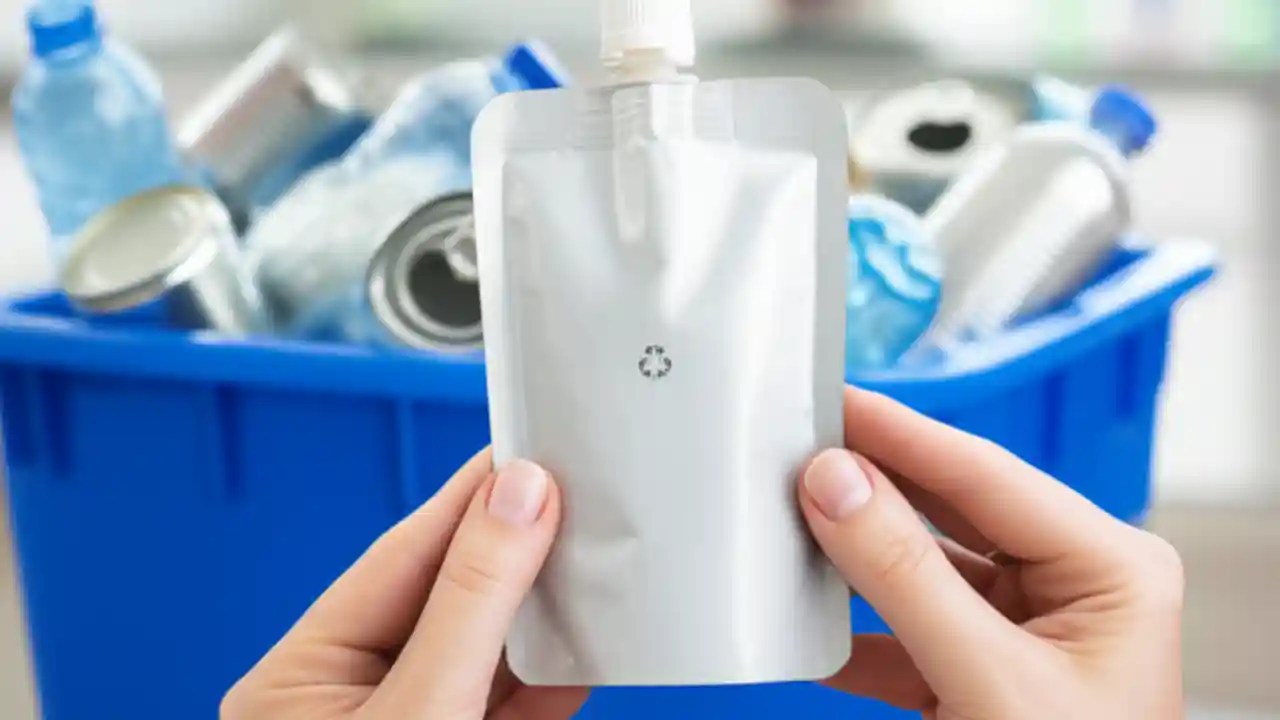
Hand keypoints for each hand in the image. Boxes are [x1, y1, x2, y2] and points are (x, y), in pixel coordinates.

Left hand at [221, 451, 587, 719]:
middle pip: (442, 602)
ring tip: (592, 566)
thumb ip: (469, 606)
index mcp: (298, 679)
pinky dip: (549, 684)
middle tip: (575, 498)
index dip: (466, 502)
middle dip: (512, 556)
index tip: (526, 453)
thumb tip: (517, 496)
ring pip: (479, 654)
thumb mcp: (421, 710)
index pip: (395, 562)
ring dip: (539, 619)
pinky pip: (503, 705)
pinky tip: (585, 658)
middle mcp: (346, 700)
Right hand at [801, 387, 1183, 718]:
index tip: (828, 398)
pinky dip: (853, 630)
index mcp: (1110, 568)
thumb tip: (833, 481)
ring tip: (788, 512)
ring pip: (923, 565)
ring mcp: (1025, 630)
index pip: (985, 475)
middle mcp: (1072, 586)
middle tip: (796, 440)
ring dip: (854, 551)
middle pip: (953, 509)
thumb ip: (904, 577)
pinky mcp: (980, 671)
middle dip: (871, 482)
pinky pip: (906, 628)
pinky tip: (803, 617)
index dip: (900, 433)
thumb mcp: (986, 683)